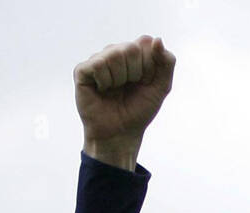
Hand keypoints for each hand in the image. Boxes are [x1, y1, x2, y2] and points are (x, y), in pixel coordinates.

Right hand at [74, 35, 174, 165]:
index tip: (144, 84)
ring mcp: (98, 59)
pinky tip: (102, 91)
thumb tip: (157, 40)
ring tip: (114, 91)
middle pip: (131, 49)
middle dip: (135, 74)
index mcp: (133, 52)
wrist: (120, 135)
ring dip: (120, 80)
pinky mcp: (83, 70)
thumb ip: (166, 63)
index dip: (149, 68)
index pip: (145, 43)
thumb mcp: (160, 88)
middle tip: (128, 89)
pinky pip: (98, 65)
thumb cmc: (138, 111)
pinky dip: (105, 83)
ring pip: (115, 55)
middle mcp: (115, 51)